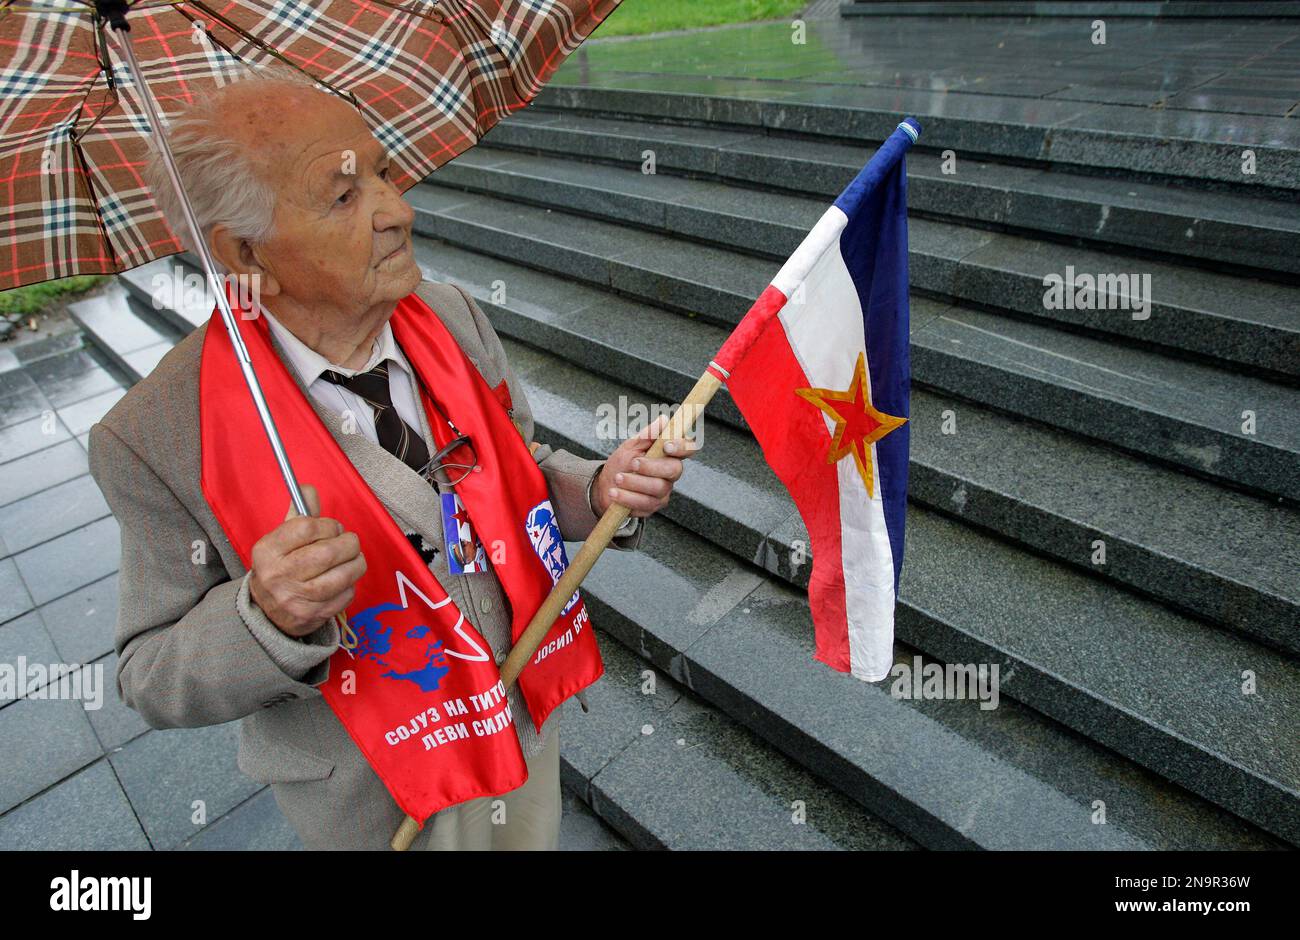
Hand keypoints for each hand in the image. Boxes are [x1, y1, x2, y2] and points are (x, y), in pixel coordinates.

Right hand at [249, 484, 366, 637]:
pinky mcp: (311, 616)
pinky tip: (344, 580)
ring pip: (341, 576)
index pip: (306, 528)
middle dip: (348, 544)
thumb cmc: (281, 566)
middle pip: (327, 553)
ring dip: (356, 563)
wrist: (267, 611)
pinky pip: (345, 596)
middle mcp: (278, 575)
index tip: (334, 528)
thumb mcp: (282, 538)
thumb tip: (309, 489)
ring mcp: (295, 598)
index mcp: (267, 550)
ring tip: (354, 558)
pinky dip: (351, 585)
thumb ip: (299, 512)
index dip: (328, 525)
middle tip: (350, 542)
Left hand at [593, 414, 699, 517]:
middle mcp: (670, 474)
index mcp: (668, 455)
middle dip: (652, 466)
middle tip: (632, 463)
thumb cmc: (622, 464)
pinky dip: (627, 497)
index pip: (688, 448)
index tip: (667, 446)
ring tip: (618, 478)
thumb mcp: (631, 445)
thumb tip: (663, 420)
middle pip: (674, 470)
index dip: (682, 447)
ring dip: (635, 482)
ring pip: (657, 488)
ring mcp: (662, 492)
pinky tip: (615, 493)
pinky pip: (644, 504)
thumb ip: (647, 434)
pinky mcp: (652, 507)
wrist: (605, 487)